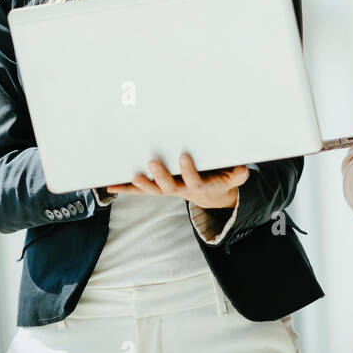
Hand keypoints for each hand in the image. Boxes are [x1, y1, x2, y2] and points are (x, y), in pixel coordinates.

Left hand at [105, 153, 246, 209]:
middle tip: (152, 163)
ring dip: (141, 185)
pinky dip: (125, 190)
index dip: (189, 170)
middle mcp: (182, 190)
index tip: (184, 157)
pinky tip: (110, 186)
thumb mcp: (232, 179)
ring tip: (132, 177)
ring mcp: (168, 191)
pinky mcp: (158, 190)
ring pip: (153, 190)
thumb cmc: (220, 180)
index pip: (194, 179)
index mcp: (200, 186)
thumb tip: (243, 169)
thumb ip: (237, 175)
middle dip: (160, 176)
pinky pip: (140, 191)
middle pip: (169, 187)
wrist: (211, 195)